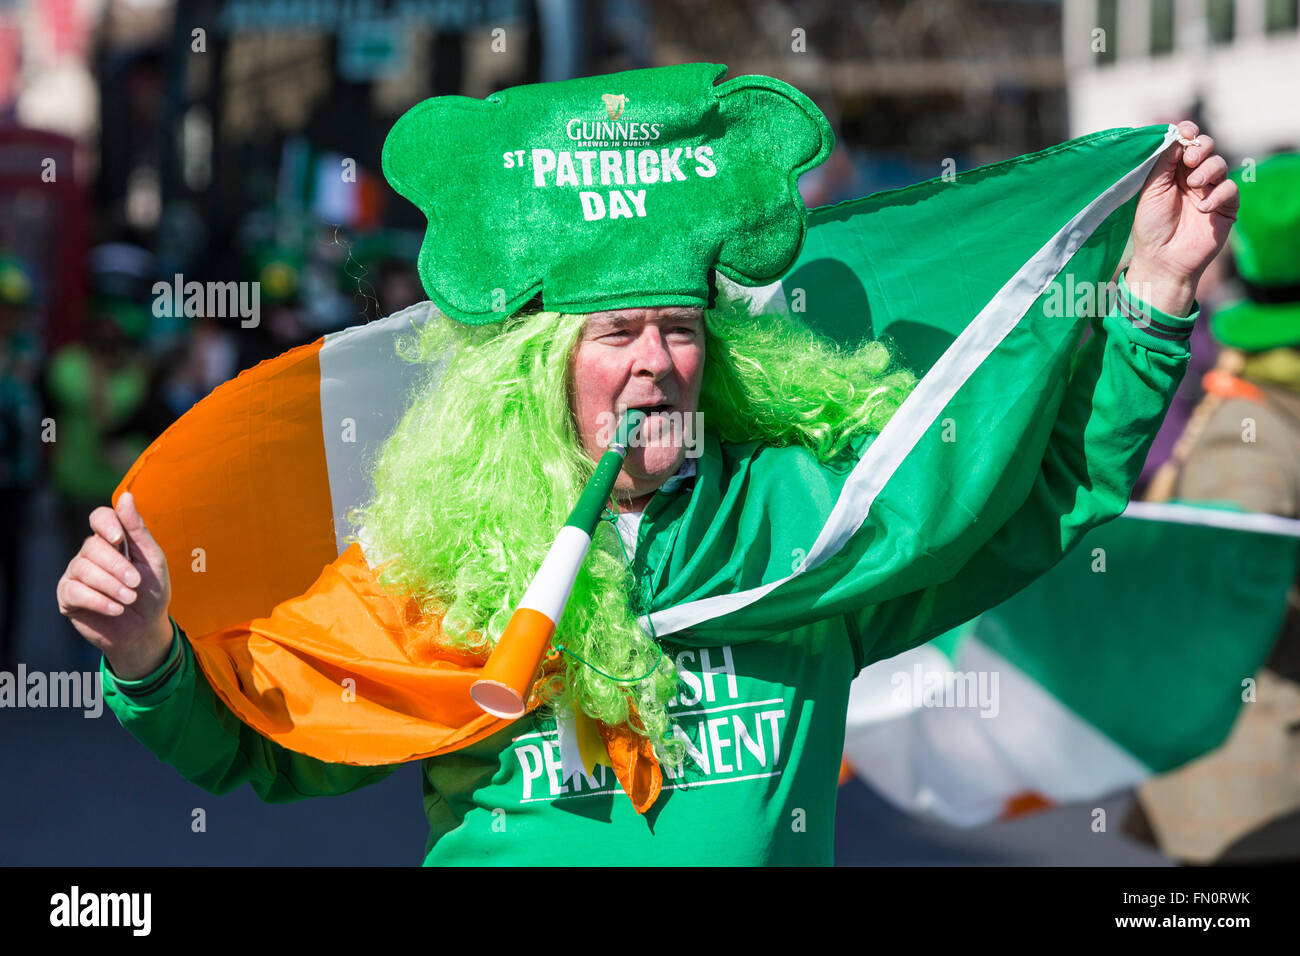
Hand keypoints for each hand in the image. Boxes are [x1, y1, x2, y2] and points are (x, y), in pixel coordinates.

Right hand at [57, 491, 172, 678]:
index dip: (106, 524)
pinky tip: (117, 609)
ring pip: (83, 568)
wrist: (144, 629)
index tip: (120, 539)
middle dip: (118, 566)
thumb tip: (125, 496)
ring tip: (129, 599)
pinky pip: (75, 591)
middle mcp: (91, 553)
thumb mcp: (152, 560)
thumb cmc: (151, 592)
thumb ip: (138, 530)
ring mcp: (76, 573)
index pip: (99, 517)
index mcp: (113, 540)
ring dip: (111, 586)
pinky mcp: (67, 596)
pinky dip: (99, 601)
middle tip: (136, 583)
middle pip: (93, 546)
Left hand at [1128, 120, 1238, 316]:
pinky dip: (1218, 194)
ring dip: (1208, 170)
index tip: (1185, 133)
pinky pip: (1231, 188)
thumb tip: (1175, 135)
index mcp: (1172, 171)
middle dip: (1200, 147)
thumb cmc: (1152, 226)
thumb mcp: (1151, 190)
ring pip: (1219, 164)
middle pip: (1206, 147)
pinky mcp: (1225, 206)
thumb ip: (1163, 163)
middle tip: (1190, 159)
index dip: (1187, 133)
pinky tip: (1203, 208)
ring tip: (1193, 186)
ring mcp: (1210, 191)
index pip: (1185, 143)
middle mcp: (1192, 177)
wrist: (1164, 259)